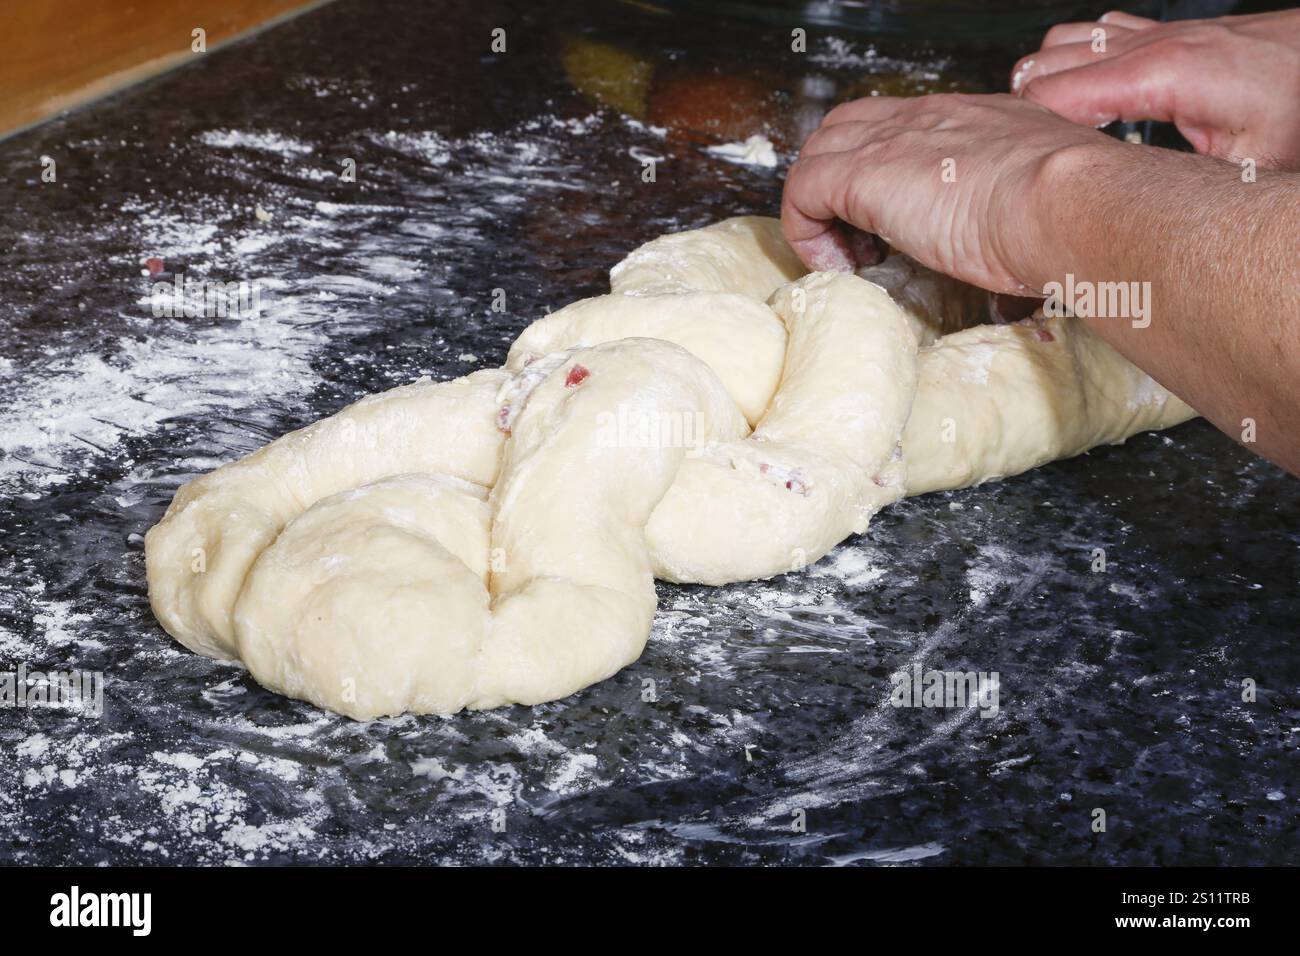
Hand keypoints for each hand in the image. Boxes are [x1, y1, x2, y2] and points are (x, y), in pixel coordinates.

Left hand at [780, 92, 1121, 292]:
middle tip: (863, 241)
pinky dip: (805, 229)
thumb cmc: (1071, 213)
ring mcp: (891, 141)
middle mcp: (927, 118)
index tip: (901, 223)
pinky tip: (836, 264)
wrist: (1067, 202)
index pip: (905, 126)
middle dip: (841, 180)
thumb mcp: (1043, 202)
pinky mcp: (861, 175)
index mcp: (972, 120)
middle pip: (849, 129)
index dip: (887, 169)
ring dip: (821, 206)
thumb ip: (1021, 215)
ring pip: (818, 153)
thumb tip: (1018, 265)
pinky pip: (802, 190)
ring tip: (848, 257)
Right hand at [1012, 9, 1299, 167]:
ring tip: (1048, 132)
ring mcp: (1156, 34)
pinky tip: (1086, 101)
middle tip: (1027, 162)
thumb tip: (1144, 232)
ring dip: (1045, 81)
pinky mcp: (1166, 34)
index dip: (1024, 135)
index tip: (1021, 174)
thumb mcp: (1252, 168)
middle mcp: (1151, 45)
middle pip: (1042, 65)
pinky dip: (1074, 63)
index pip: (1050, 94)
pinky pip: (1094, 35)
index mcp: (1162, 74)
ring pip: (1061, 42)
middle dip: (1021, 112)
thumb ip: (1187, 191)